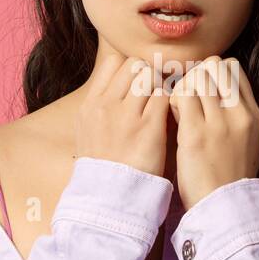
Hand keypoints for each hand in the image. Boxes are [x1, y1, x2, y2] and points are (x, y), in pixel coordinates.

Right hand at [75, 51, 170, 176]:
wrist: (110, 196)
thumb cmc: (103, 166)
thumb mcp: (86, 131)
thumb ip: (99, 106)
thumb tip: (116, 85)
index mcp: (90, 105)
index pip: (113, 63)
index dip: (130, 69)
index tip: (137, 82)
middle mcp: (106, 105)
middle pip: (134, 65)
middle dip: (148, 73)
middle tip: (156, 91)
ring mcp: (127, 115)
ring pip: (151, 76)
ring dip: (161, 85)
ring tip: (164, 102)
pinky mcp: (149, 128)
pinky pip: (165, 96)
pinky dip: (171, 100)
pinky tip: (172, 113)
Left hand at [168, 56, 258, 210]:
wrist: (223, 208)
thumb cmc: (229, 176)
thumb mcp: (248, 141)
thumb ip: (237, 114)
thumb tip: (219, 89)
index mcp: (253, 115)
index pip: (234, 68)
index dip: (212, 73)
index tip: (203, 91)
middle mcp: (239, 115)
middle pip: (214, 66)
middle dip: (196, 75)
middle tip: (188, 98)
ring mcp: (218, 123)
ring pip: (197, 77)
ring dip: (183, 88)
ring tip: (181, 110)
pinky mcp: (196, 133)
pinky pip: (181, 96)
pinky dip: (174, 101)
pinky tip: (174, 119)